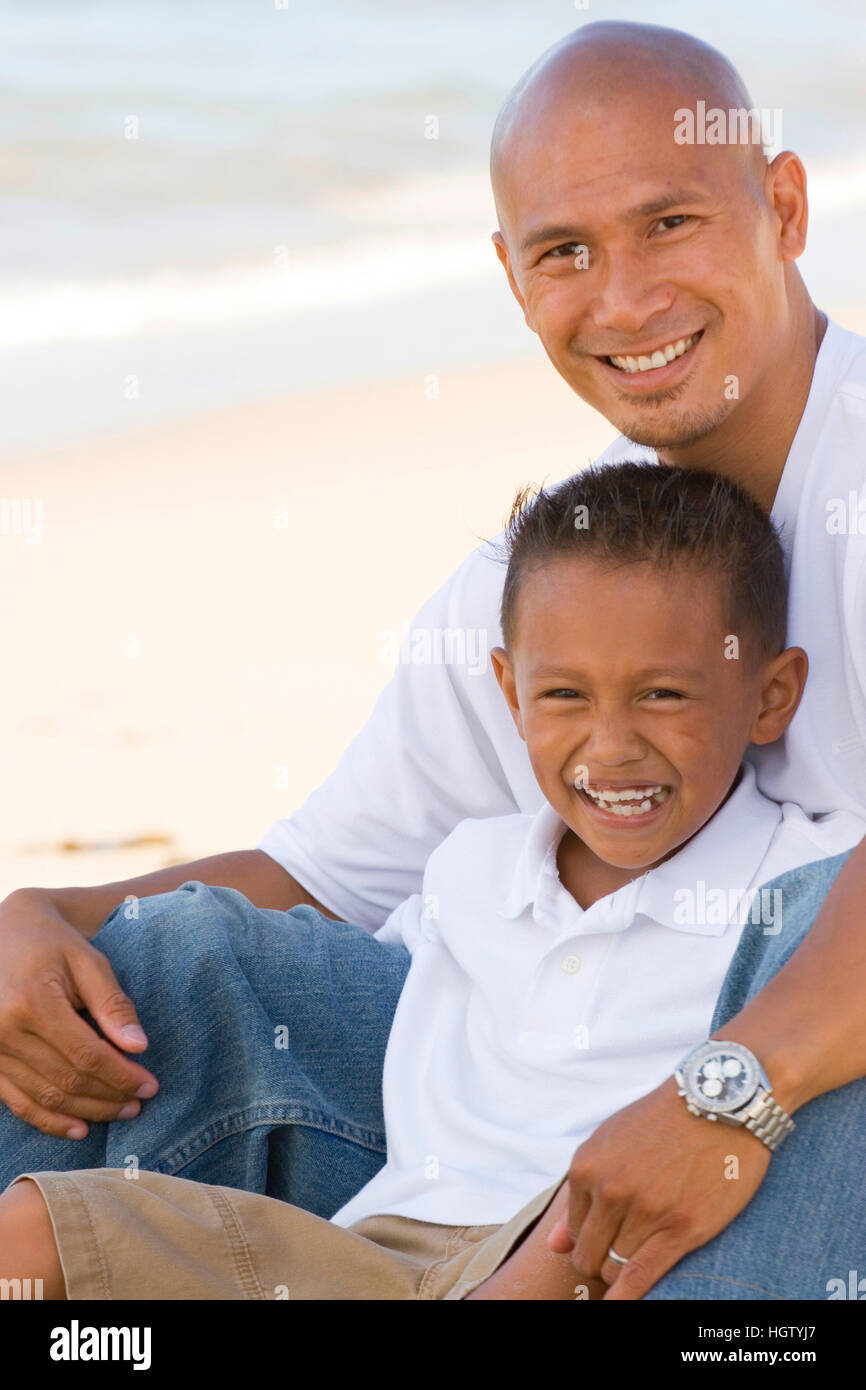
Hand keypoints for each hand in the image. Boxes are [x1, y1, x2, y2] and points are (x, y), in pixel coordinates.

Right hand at [0, 888, 158, 1136]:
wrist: (5, 933)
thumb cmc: (53, 945)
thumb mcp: (89, 963)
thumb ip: (113, 1005)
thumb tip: (139, 1047)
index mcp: (32, 1002)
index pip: (86, 1055)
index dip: (121, 1075)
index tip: (150, 1085)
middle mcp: (4, 1031)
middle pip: (66, 1080)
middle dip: (108, 1096)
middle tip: (140, 1102)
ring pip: (44, 1097)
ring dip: (86, 1111)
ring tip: (120, 1111)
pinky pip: (17, 1102)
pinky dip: (49, 1120)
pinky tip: (79, 1127)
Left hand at [547, 1076, 771, 1298]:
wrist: (720, 1100)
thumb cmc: (664, 1120)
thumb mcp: (611, 1141)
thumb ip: (582, 1191)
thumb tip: (555, 1246)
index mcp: (587, 1168)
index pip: (574, 1231)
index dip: (589, 1242)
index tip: (606, 1242)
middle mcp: (611, 1191)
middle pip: (589, 1255)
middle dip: (600, 1262)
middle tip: (621, 1257)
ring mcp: (646, 1211)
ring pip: (616, 1268)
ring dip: (624, 1271)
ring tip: (643, 1256)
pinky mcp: (682, 1228)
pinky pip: (641, 1277)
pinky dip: (627, 1297)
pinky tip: (622, 1303)